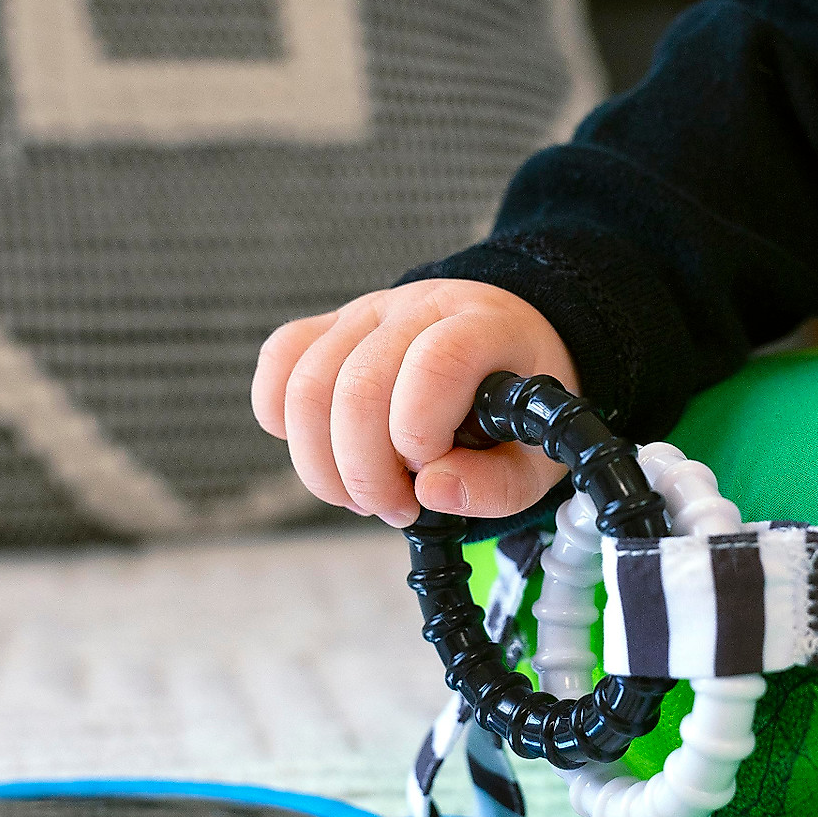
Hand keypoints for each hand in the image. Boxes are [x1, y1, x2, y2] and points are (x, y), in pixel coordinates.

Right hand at [251, 279, 579, 526]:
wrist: (505, 350)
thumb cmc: (518, 411)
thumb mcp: (537, 460)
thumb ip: (497, 485)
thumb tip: (431, 492)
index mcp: (484, 328)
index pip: (434, 364)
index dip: (417, 433)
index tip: (428, 475)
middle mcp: (420, 308)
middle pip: (357, 386)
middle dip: (365, 472)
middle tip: (395, 508)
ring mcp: (368, 312)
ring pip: (307, 384)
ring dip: (322, 464)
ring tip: (363, 496)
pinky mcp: (331, 326)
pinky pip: (280, 359)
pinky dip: (282, 418)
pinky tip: (322, 455)